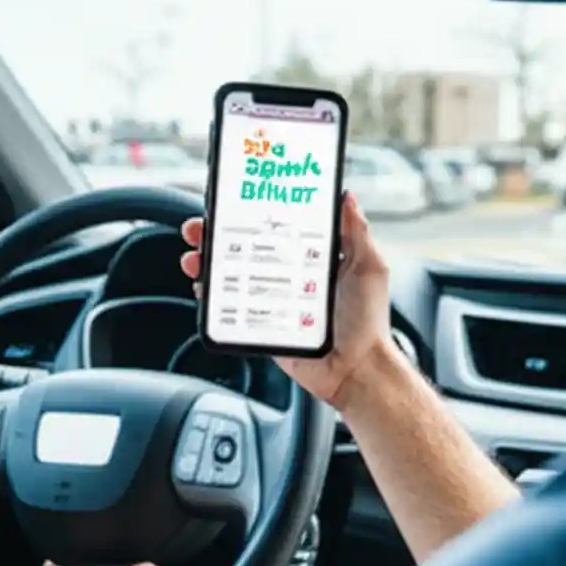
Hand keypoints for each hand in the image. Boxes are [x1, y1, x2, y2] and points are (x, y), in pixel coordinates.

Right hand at [180, 192, 395, 409]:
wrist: (356, 369)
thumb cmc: (368, 320)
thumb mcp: (368, 267)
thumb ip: (357, 232)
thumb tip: (347, 197)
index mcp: (312, 258)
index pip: (276, 228)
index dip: (252, 214)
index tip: (233, 201)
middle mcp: (289, 276)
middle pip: (246, 248)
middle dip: (218, 234)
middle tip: (201, 225)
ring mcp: (273, 300)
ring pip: (232, 275)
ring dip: (209, 262)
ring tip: (196, 254)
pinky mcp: (263, 325)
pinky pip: (232, 308)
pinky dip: (212, 296)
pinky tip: (203, 286)